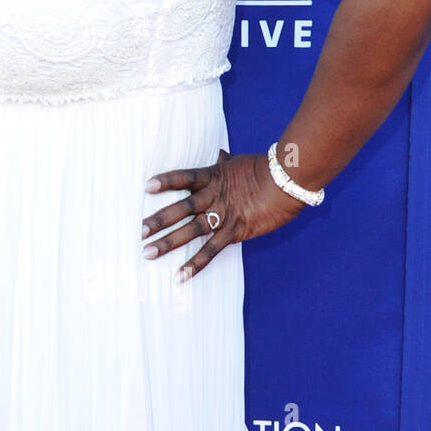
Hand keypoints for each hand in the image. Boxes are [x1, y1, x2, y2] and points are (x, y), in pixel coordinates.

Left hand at [140, 149, 304, 280]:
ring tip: (147, 252)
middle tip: (138, 230)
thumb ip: (225, 163)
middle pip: (180, 209)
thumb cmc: (268, 170)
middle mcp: (214, 196)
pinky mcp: (236, 231)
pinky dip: (195, 263)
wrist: (291, 180)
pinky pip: (212, 250)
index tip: (146, 187)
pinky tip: (179, 275)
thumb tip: (219, 154)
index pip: (183, 178)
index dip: (165, 181)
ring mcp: (224, 214)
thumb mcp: (240, 163)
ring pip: (190, 230)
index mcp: (213, 177)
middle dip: (158, 220)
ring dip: (168, 242)